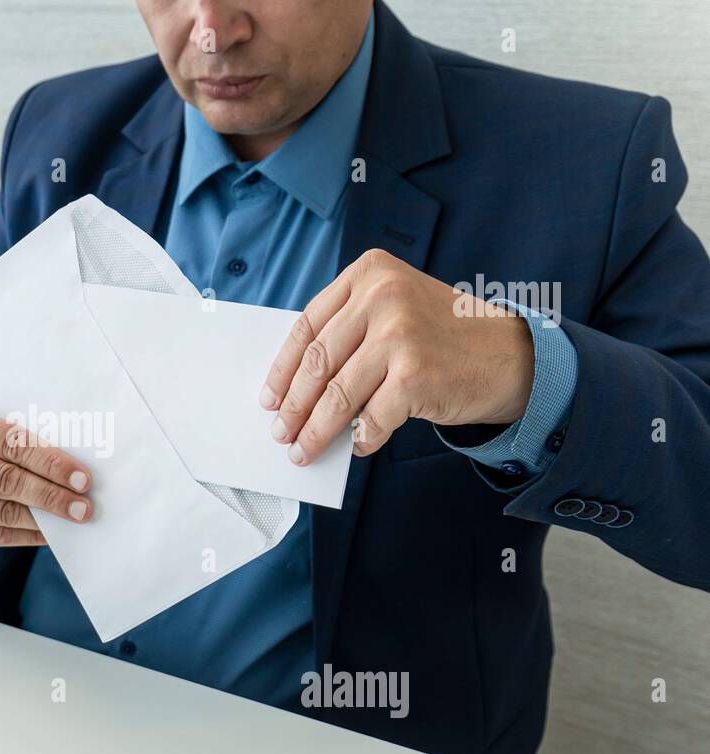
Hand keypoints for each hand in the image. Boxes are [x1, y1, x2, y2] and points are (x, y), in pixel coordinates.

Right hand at [0, 405, 92, 549]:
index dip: (50, 462)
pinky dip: (26, 536)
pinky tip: (48, 534)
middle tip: (83, 507)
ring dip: (43, 519)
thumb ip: (18, 444)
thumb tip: (71, 470)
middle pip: (6, 479)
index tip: (82, 479)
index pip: (12, 442)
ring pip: (1, 511)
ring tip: (71, 520)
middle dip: (51, 495)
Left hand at [260, 249, 533, 463]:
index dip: (282, 368)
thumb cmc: (443, 337)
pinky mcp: (415, 374)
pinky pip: (370, 418)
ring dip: (316, 431)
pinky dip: (360, 439)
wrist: (512, 356)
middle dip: (294, 405)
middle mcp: (383, 296)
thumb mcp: (395, 309)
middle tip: (281, 432)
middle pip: (317, 362)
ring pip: (337, 395)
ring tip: (304, 450)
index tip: (269, 397)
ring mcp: (400, 334)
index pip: (307, 326)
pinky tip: (357, 447)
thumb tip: (294, 387)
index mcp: (369, 273)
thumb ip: (349, 331)